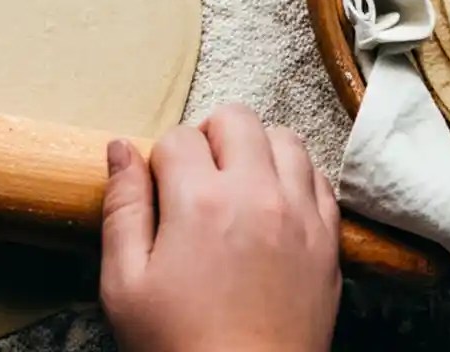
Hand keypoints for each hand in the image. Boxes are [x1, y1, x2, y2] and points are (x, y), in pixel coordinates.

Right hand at [100, 104, 340, 351]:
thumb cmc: (179, 345)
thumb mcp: (125, 284)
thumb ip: (122, 208)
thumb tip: (121, 149)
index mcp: (199, 201)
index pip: (177, 137)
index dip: (160, 161)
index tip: (160, 195)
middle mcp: (257, 194)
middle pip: (237, 119)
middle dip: (209, 138)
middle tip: (195, 180)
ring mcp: (301, 215)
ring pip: (286, 138)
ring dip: (257, 150)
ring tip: (236, 187)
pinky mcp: (328, 240)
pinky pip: (319, 179)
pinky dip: (294, 179)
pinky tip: (271, 208)